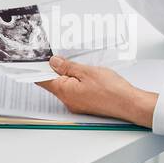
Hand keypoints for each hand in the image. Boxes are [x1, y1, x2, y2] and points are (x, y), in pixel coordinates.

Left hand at [35, 55, 157, 126]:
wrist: (129, 104)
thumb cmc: (111, 90)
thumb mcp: (86, 71)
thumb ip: (67, 66)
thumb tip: (53, 62)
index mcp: (64, 91)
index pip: (42, 80)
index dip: (37, 69)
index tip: (34, 60)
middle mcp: (68, 101)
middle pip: (54, 83)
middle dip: (56, 70)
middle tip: (62, 57)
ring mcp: (77, 105)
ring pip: (66, 87)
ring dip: (69, 76)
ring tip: (80, 66)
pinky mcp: (86, 105)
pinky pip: (76, 92)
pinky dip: (78, 83)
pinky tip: (88, 76)